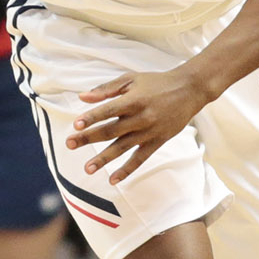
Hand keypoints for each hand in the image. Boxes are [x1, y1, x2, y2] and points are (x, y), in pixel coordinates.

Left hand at [66, 67, 216, 184]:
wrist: (189, 90)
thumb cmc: (156, 82)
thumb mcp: (131, 79)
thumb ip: (106, 89)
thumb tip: (82, 97)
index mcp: (133, 100)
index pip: (108, 110)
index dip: (92, 117)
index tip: (76, 125)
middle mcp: (141, 117)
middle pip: (111, 130)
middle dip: (89, 138)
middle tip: (69, 144)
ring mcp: (149, 131)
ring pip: (123, 148)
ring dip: (104, 158)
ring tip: (87, 168)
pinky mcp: (158, 141)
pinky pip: (140, 158)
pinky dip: (127, 170)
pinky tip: (112, 179)